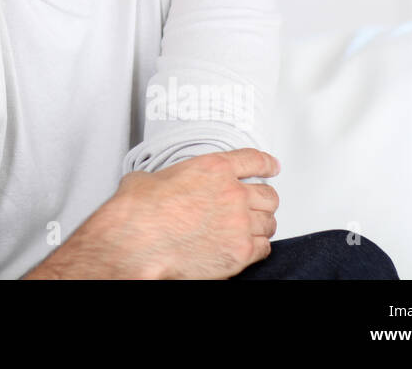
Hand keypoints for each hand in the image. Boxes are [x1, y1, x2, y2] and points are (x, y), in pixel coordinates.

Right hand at [111, 148, 279, 278]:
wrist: (138, 241)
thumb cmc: (140, 212)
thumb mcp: (152, 177)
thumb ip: (172, 177)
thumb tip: (161, 185)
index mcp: (213, 168)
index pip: (254, 160)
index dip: (267, 164)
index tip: (272, 167)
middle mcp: (232, 193)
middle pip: (268, 194)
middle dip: (264, 200)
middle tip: (256, 204)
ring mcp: (239, 223)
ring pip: (269, 222)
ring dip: (261, 225)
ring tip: (250, 229)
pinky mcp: (240, 252)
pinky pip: (264, 248)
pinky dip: (257, 248)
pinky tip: (246, 247)